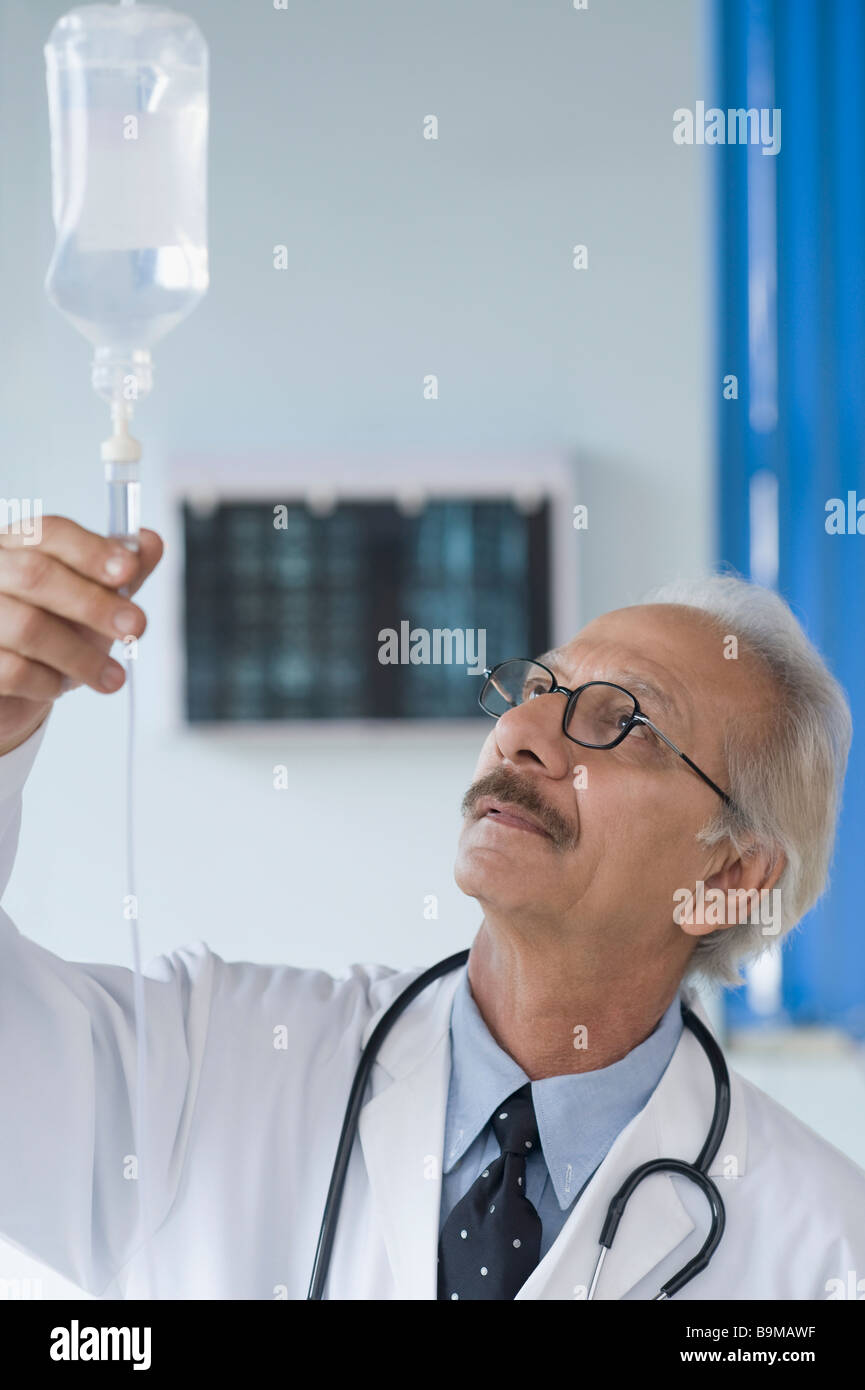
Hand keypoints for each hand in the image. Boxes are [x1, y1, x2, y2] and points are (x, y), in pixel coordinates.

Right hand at [0, 517, 163, 755]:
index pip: (49, 532)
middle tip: (135, 629)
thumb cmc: (50, 628)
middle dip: (94, 604)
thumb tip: (152, 542)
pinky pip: (13, 670)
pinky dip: (49, 682)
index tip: (129, 571)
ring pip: (28, 627)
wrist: (8, 684)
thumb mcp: (89, 598)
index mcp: (15, 545)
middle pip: (36, 575)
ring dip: (81, 656)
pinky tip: (63, 685)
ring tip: (110, 677)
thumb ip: (118, 573)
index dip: (92, 550)